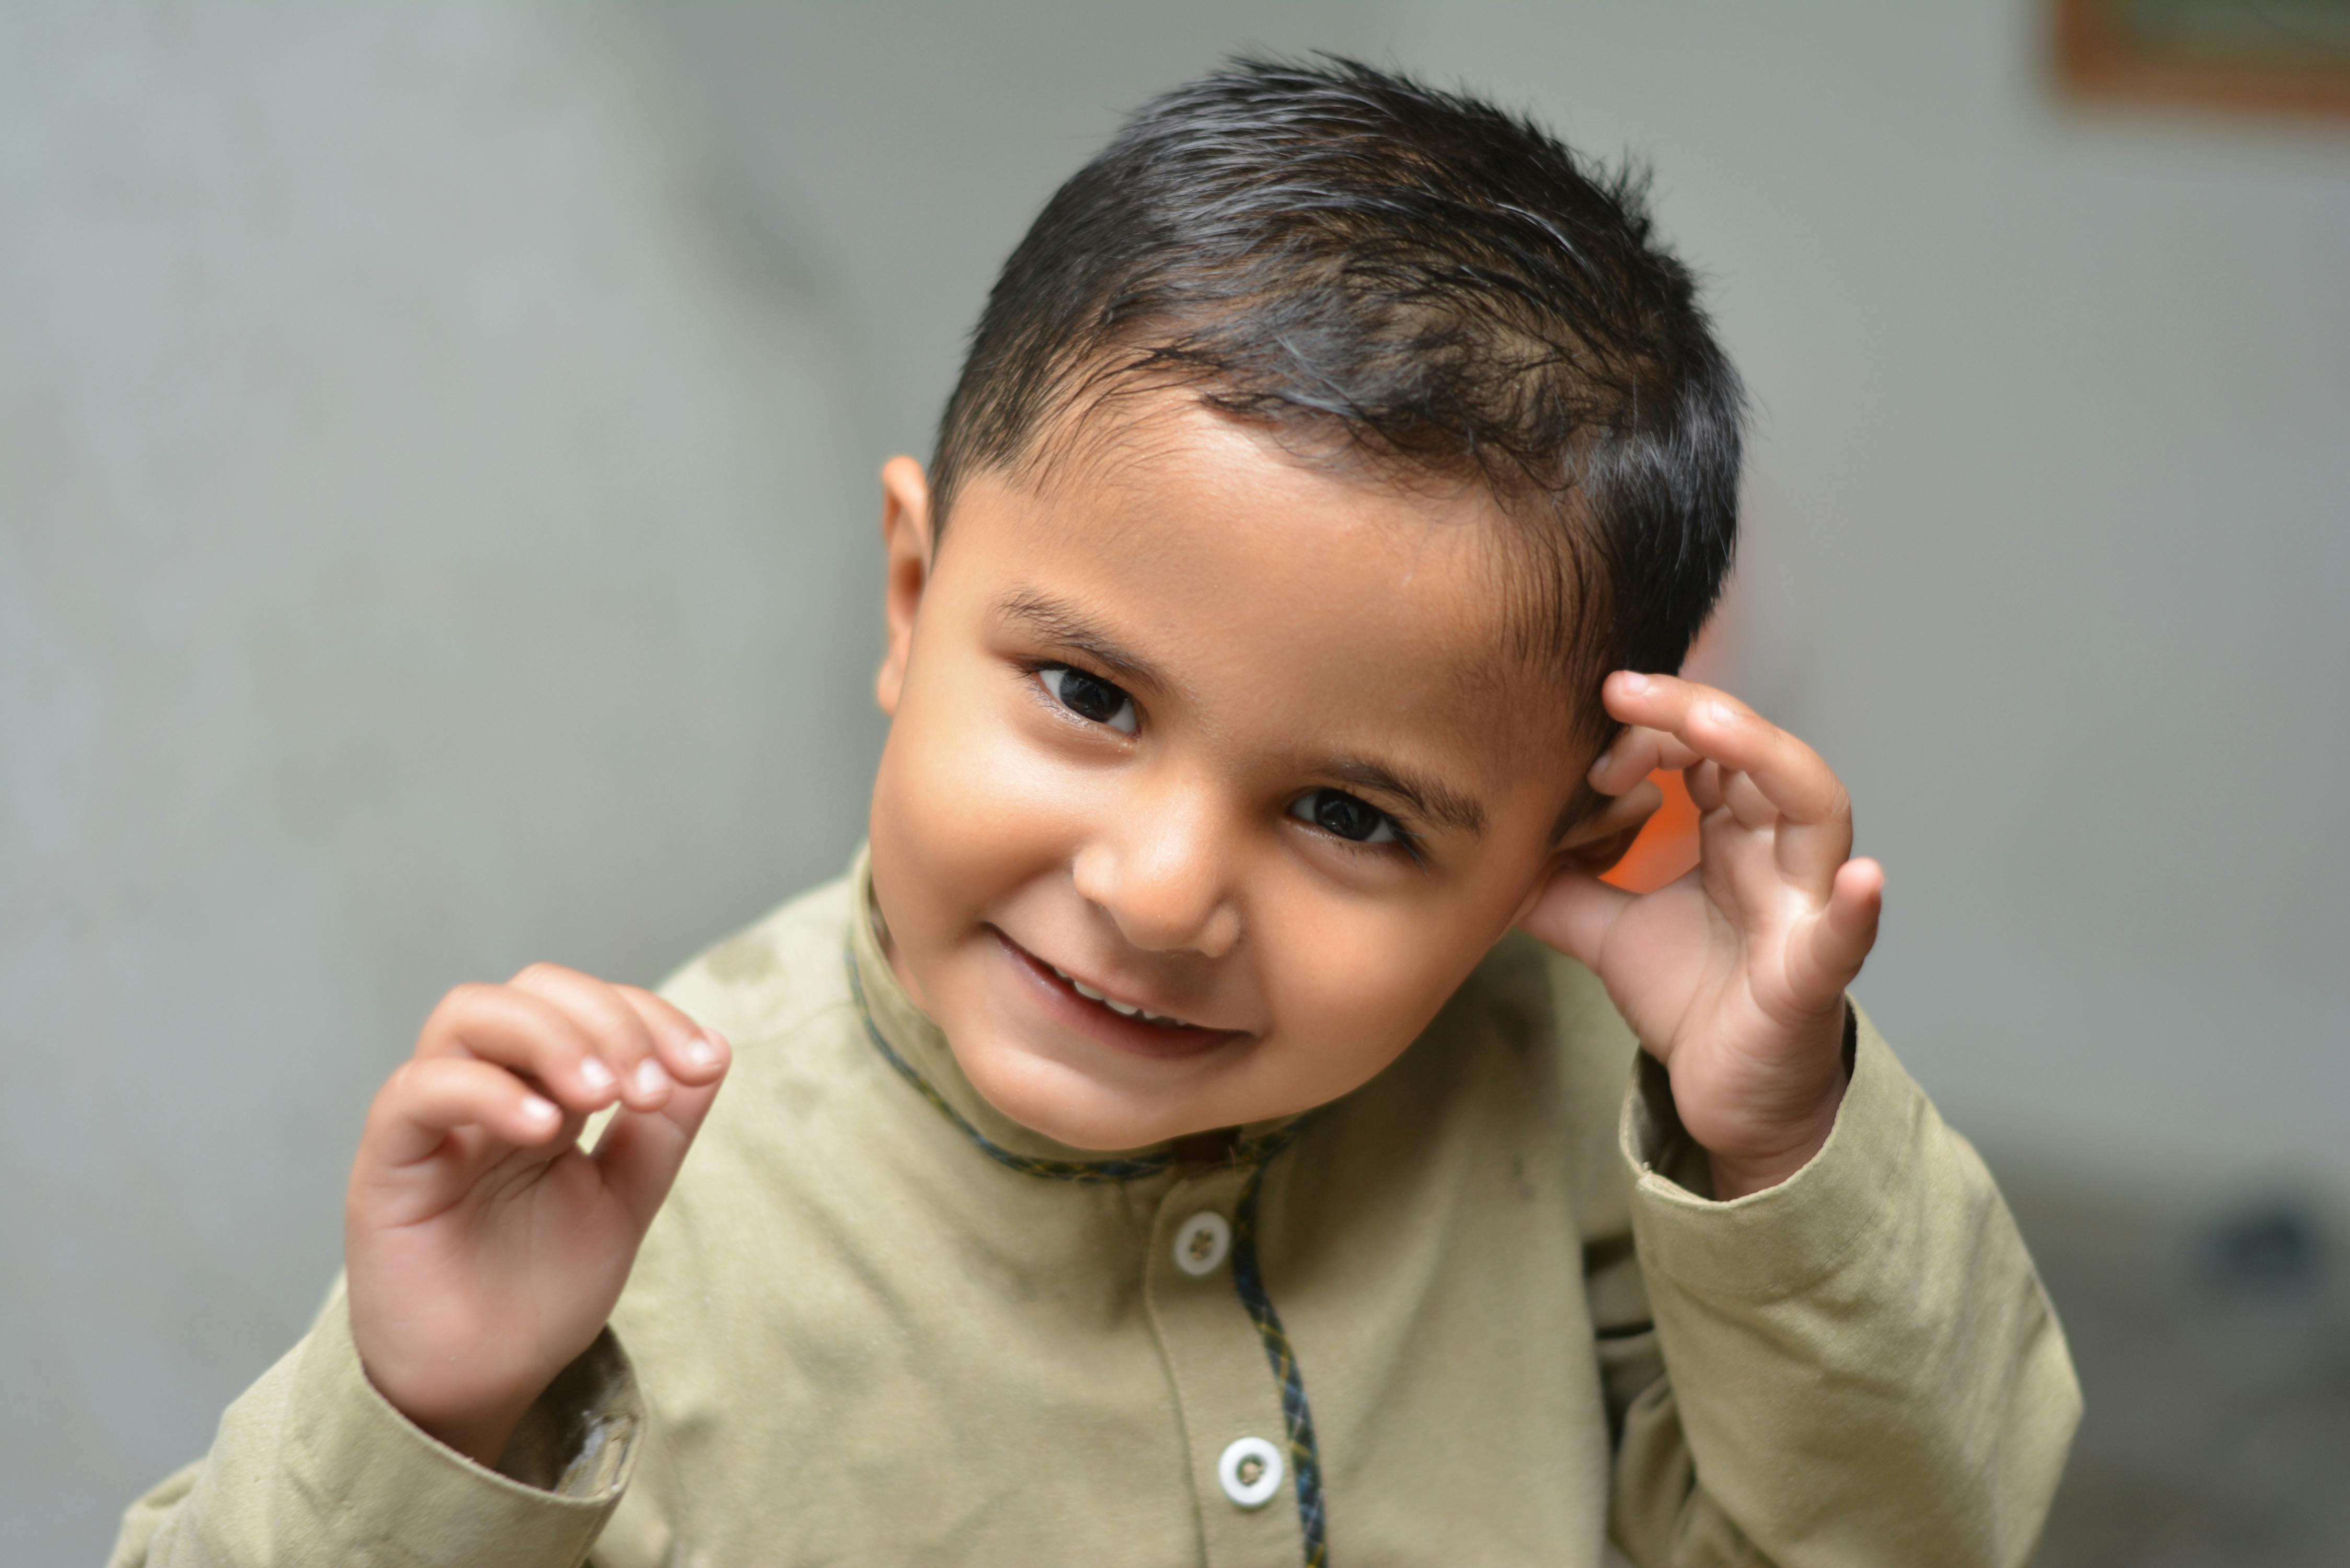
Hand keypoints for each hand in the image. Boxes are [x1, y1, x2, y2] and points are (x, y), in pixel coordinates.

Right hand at [345, 964, 729, 1465]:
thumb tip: (716, 1051)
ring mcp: (433, 1118)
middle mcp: (487, 1088)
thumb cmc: (542, 1291)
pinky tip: (544, 1129)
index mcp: (543, 1090)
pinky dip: (485, 1091)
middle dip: (608, 1020)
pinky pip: (417, 1091)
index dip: (651, 1016)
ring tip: (605, 1094)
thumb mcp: (626, 1200)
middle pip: (534, 990)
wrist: (483, 1382)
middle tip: (650, 1088)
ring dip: (552, 1038)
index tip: (704, 1062)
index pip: (589, 1005)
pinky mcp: (387, 1162)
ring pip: (470, 1014)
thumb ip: (664, 1130)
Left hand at [1520, 673, 1882, 1198]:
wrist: (1731, 1098)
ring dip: (1767, 758)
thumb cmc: (1694, 1000)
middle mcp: (1778, 857)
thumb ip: (1561, 883)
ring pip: (1816, 813)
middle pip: (1759, 756)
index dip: (1654, 726)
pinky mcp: (1811, 979)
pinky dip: (1857, 909)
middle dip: (1695, 714)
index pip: (1709, 748)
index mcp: (1737, 837)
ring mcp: (1803, 912)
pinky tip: (1862, 880)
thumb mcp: (1607, 931)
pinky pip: (1846, 939)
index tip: (1595, 728)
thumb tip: (1498, 842)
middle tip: (1622, 694)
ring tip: (1713, 725)